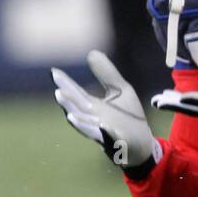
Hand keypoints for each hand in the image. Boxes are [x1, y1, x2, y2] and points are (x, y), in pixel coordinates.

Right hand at [52, 50, 154, 171]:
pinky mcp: (119, 144)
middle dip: (68, 103)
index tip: (53, 72)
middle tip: (58, 92)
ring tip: (70, 115)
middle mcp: (94, 120)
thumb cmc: (129, 117)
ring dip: (80, 123)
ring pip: (89, 129)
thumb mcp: (120, 90)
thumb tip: (91, 52)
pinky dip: (107, 134)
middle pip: (78, 112)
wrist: (143, 144)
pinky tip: (104, 127)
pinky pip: (111, 140)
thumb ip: (106, 74)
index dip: (65, 84)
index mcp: (93, 108)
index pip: (76, 94)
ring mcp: (105, 134)